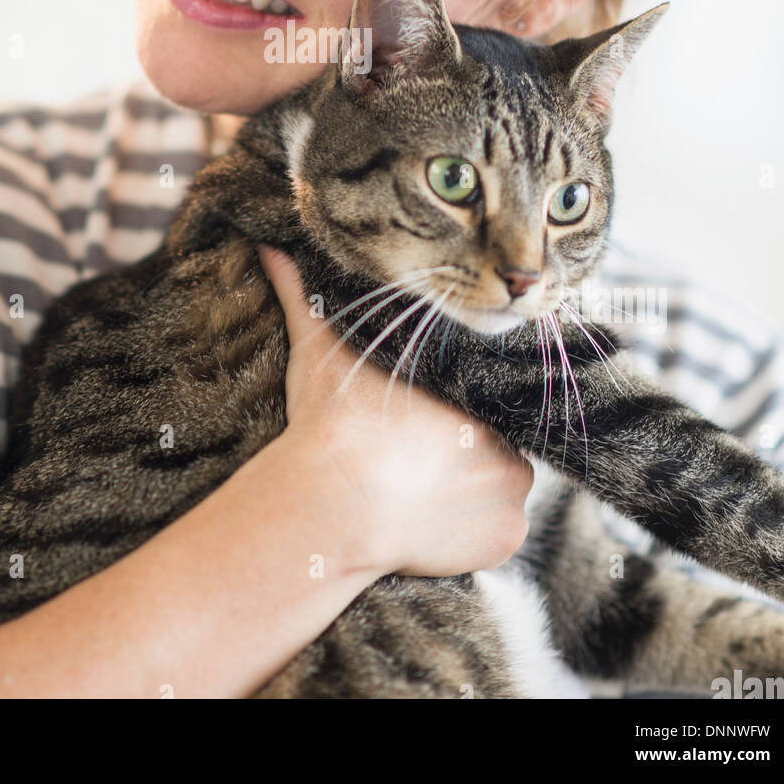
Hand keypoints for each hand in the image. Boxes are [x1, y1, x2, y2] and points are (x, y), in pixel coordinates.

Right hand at [257, 245, 534, 580]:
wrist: (332, 505)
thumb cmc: (331, 423)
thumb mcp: (319, 349)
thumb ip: (303, 294)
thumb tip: (270, 246)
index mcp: (472, 389)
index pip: (480, 395)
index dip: (458, 407)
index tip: (421, 419)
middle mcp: (508, 433)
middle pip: (495, 439)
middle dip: (466, 447)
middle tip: (417, 456)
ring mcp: (513, 491)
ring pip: (502, 487)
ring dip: (476, 490)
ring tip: (423, 489)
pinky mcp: (506, 538)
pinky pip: (500, 534)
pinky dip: (477, 534)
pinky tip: (434, 524)